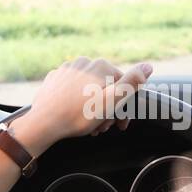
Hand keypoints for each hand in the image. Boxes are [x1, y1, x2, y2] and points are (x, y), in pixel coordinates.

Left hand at [12, 56, 152, 155]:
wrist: (44, 123)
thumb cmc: (78, 116)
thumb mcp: (112, 101)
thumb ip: (131, 82)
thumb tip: (148, 67)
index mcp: (101, 66)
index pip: (123, 85)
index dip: (125, 107)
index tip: (121, 124)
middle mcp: (84, 63)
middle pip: (106, 87)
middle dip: (108, 109)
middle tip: (104, 128)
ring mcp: (68, 69)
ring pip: (90, 89)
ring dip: (94, 107)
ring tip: (90, 125)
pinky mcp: (55, 78)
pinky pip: (74, 90)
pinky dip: (78, 102)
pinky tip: (76, 115)